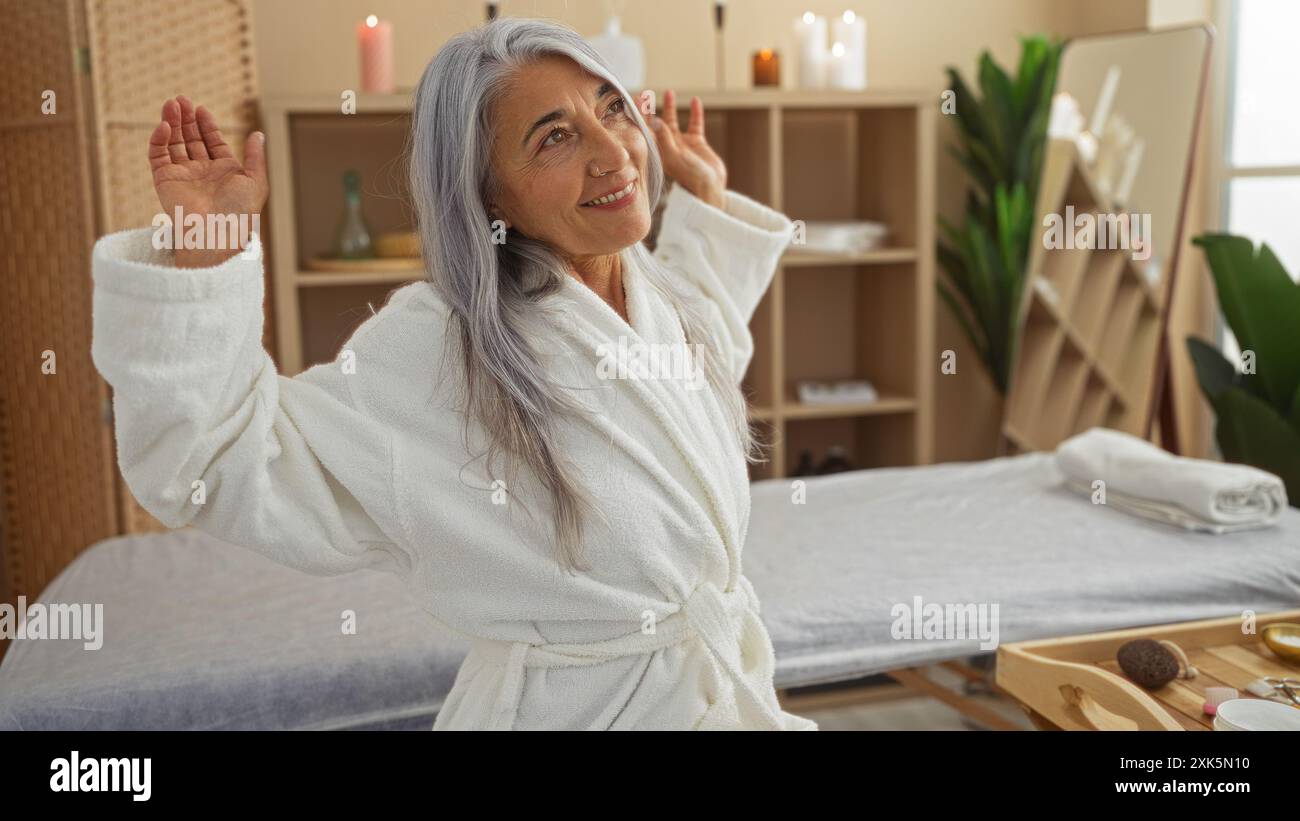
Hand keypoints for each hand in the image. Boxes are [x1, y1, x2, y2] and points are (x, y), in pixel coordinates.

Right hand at [148, 95, 268, 267]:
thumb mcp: (256, 181)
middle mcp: (202, 172)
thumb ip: (256, 157)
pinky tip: (164, 126)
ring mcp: (182, 175)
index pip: (212, 141)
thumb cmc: (240, 212)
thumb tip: (258, 134)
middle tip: (181, 100)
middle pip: (191, 138)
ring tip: (171, 104)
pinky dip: (158, 139)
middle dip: (186, 119)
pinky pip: (158, 155)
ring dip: (171, 123)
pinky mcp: (164, 180)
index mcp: (224, 171)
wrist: (216, 232)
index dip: (206, 124)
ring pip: (173, 143)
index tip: (201, 109)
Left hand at [643, 89, 725, 208]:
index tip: (636, 100)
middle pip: (656, 123)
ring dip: (671, 108)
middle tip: (646, 94)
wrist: (710, 190)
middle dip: (651, 109)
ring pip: (674, 122)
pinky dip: (695, 113)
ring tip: (669, 92)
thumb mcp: (675, 157)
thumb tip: (654, 119)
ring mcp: (682, 144)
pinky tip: (695, 101)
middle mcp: (667, 147)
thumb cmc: (691, 178)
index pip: (645, 129)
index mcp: (658, 151)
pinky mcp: (697, 144)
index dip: (640, 115)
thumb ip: (665, 138)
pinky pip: (695, 124)